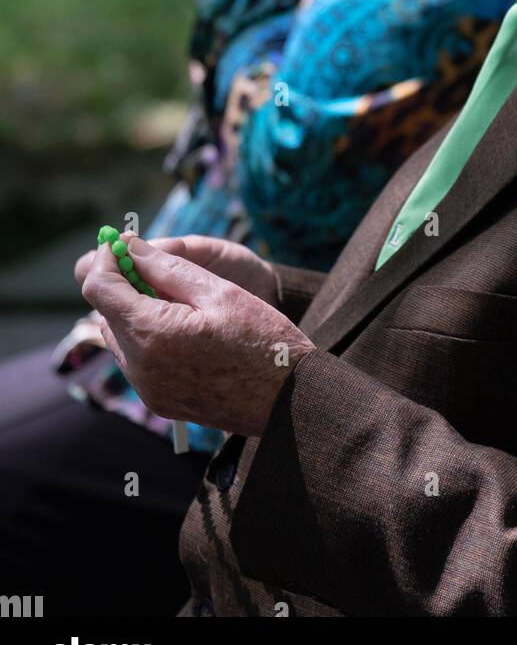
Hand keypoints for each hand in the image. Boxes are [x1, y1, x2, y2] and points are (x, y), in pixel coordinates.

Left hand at [80, 234, 315, 435]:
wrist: (290, 400)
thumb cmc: (262, 340)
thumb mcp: (218, 290)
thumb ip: (168, 267)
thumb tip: (132, 248)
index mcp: (152, 333)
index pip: (99, 288)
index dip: (106, 259)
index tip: (123, 244)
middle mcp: (140, 367)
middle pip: (105, 314)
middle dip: (122, 286)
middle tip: (154, 267)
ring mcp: (148, 389)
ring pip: (119, 338)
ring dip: (134, 312)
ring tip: (175, 298)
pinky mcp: (160, 401)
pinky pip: (137, 362)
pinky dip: (147, 338)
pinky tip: (183, 328)